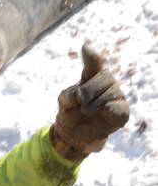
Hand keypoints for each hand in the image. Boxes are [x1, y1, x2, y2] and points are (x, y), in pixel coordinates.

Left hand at [50, 42, 128, 160]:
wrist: (74, 137)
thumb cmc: (70, 115)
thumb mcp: (64, 104)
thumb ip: (68, 95)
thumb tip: (78, 93)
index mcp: (91, 77)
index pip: (94, 63)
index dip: (91, 56)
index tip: (85, 47)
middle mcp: (106, 84)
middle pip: (104, 76)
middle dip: (89, 90)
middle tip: (81, 103)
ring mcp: (116, 97)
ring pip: (112, 91)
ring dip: (96, 102)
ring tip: (86, 111)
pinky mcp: (121, 113)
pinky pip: (120, 107)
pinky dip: (111, 109)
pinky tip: (104, 111)